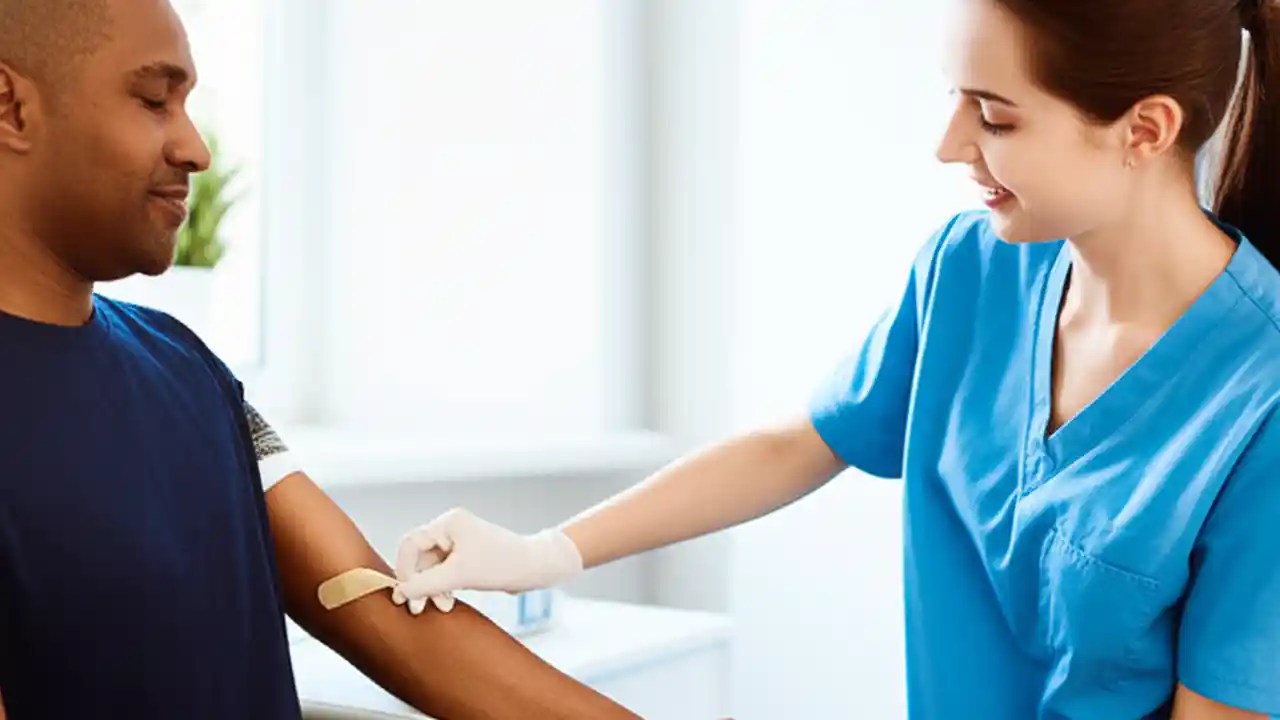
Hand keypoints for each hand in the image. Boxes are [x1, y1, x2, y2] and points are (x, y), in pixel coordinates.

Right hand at [392, 509, 584, 614]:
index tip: (405, 595)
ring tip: (442, 607)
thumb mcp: (459, 576)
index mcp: (448, 523)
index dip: (404, 570)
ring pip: (431, 568)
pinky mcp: (467, 557)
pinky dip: (442, 588)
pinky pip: (443, 572)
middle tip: (418, 608)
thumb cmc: (501, 565)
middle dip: (419, 583)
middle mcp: (451, 529)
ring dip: (432, 589)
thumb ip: (426, 584)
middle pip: (419, 557)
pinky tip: (448, 602)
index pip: (410, 544)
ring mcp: (459, 543)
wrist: (535, 569)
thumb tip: (400, 593)